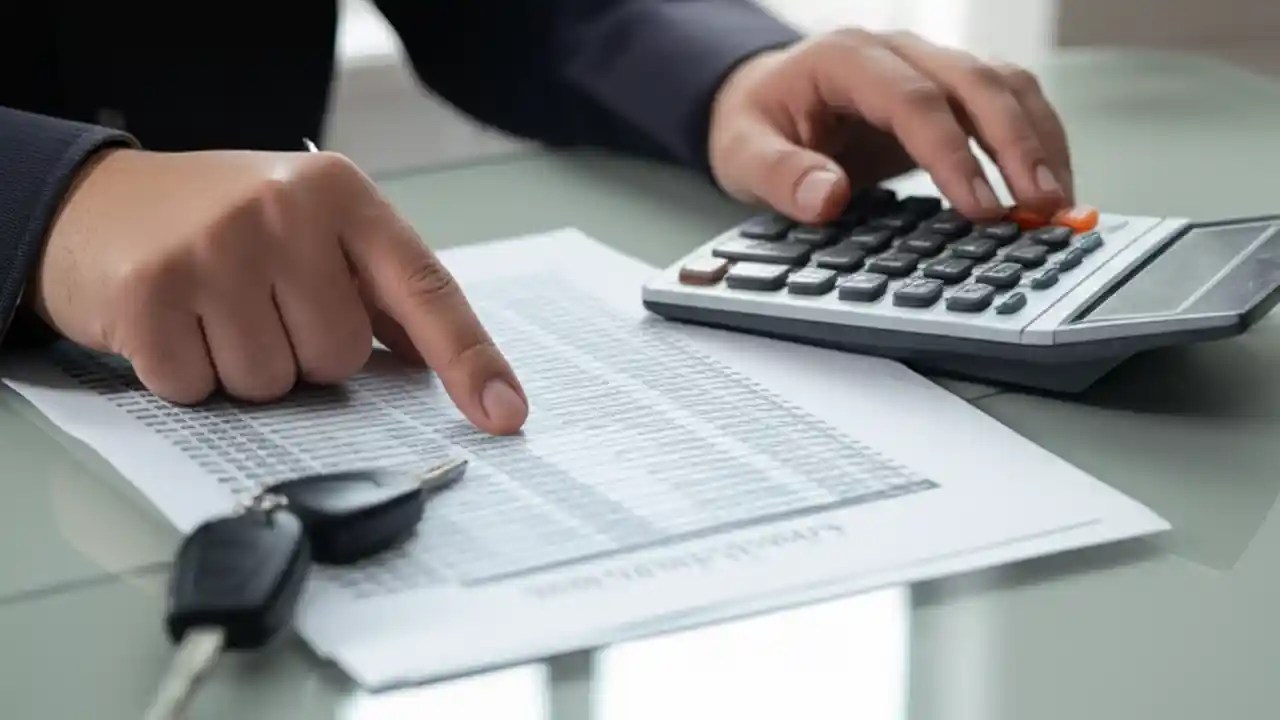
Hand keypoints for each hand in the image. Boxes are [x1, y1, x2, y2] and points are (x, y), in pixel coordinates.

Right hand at [32, 148, 527, 434]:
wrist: (93, 203)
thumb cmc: (220, 225)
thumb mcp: (309, 229)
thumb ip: (376, 290)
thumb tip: (446, 366)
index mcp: (340, 195)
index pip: (425, 288)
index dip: (469, 359)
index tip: (505, 413)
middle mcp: (284, 210)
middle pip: (340, 357)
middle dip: (301, 354)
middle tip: (257, 307)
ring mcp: (216, 247)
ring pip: (273, 383)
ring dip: (242, 368)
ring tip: (212, 312)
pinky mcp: (152, 291)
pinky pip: (200, 389)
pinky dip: (185, 375)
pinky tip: (171, 324)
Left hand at [708, 30, 1072, 223]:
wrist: (763, 101)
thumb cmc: (755, 124)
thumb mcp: (742, 155)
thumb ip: (780, 175)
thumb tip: (826, 198)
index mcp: (846, 59)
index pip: (913, 100)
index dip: (952, 154)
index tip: (979, 207)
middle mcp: (898, 52)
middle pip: (975, 83)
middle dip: (1016, 144)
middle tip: (1040, 204)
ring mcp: (929, 66)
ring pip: (1005, 85)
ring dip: (1039, 141)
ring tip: (1056, 201)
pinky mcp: (949, 93)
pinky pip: (1006, 104)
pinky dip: (1034, 141)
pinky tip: (1046, 185)